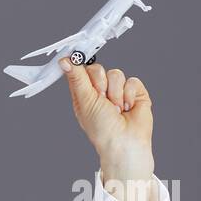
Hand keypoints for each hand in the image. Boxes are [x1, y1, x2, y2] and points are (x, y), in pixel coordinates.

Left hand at [59, 56, 154, 178]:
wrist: (125, 141)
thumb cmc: (101, 128)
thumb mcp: (85, 100)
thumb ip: (77, 78)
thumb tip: (65, 61)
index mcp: (84, 94)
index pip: (81, 71)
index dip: (81, 67)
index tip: (78, 58)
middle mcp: (100, 91)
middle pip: (99, 69)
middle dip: (101, 84)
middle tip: (101, 100)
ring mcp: (118, 91)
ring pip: (116, 74)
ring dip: (115, 93)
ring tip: (116, 109)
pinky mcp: (135, 92)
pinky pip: (132, 81)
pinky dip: (129, 95)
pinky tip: (128, 108)